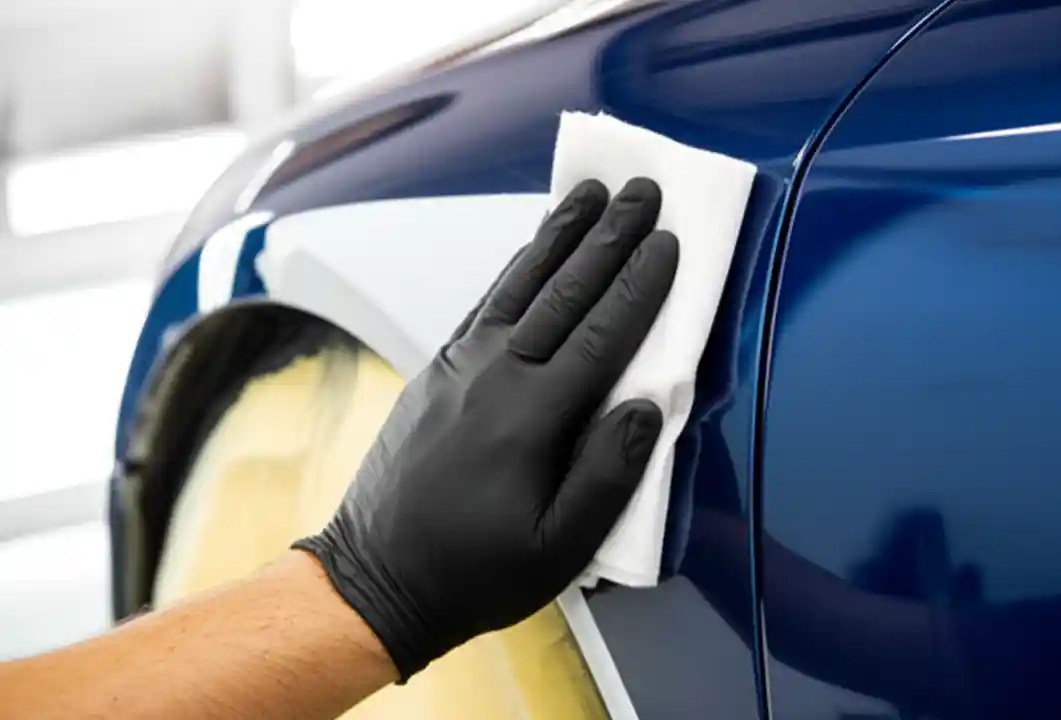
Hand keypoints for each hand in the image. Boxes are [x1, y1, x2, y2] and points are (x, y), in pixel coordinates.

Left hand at [295, 178, 677, 679]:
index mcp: (530, 417)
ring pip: (520, 283)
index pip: (600, 335)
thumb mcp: (559, 547)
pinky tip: (535, 248)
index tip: (671, 242)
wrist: (375, 577)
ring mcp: (458, 367)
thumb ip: (609, 474)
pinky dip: (516, 267)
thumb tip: (648, 407)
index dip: (640, 287)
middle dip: (609, 237)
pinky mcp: (436, 371)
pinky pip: (485, 302)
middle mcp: (493, 376)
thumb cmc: (475, 572)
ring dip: (560, 234)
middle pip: (564, 291)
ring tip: (590, 191)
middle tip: (642, 190)